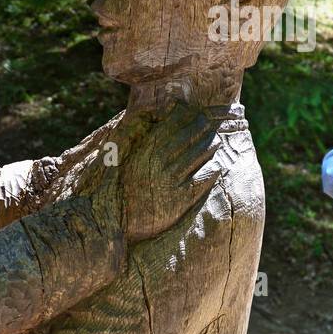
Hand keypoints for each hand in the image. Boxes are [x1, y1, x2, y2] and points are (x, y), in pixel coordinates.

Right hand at [114, 103, 223, 241]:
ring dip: (211, 145)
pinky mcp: (183, 197)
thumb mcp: (125, 154)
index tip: (196, 114)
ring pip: (203, 152)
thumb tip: (154, 114)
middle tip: (210, 126)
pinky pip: (207, 176)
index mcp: (148, 147)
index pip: (176, 122)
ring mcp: (174, 178)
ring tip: (214, 142)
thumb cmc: (121, 184)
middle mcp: (162, 160)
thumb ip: (138, 131)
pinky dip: (214, 167)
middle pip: (193, 134)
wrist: (116, 219)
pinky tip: (216, 165)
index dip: (189, 117)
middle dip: (204, 128)